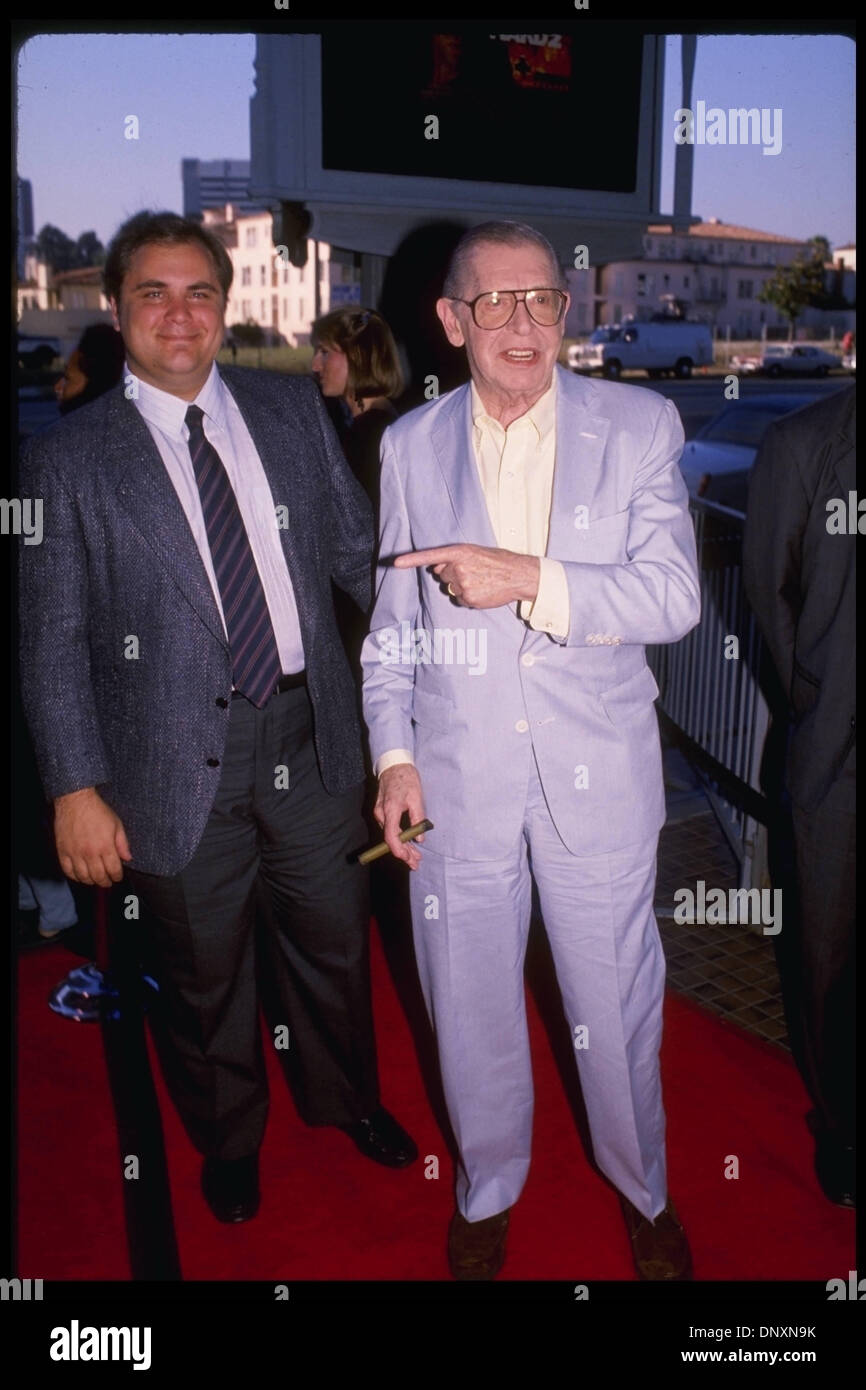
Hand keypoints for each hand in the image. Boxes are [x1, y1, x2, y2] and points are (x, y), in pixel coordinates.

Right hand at [53, 788, 131, 887]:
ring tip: (95, 880)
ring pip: (83, 877)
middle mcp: (90, 853)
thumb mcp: (117, 824)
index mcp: (105, 846)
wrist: (75, 801)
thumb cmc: (98, 811)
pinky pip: (67, 871)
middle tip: (108, 882)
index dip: (117, 876)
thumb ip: (122, 844)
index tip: (118, 877)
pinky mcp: (63, 851)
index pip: (113, 870)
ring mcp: (75, 853)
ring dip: (91, 881)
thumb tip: (127, 859)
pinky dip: (74, 877)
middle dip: (105, 882)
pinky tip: (80, 876)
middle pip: (98, 876)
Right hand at [373, 763, 425, 869]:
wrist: (393, 764)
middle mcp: (381, 814)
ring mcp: (380, 813)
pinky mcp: (382, 812)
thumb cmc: (406, 778)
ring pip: (390, 835)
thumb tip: (419, 838)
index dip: (399, 850)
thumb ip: (418, 818)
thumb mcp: (416, 797)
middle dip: (403, 853)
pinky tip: (408, 844)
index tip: (408, 858)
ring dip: (402, 847)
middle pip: (390, 839)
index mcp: (390, 810)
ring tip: (415, 857)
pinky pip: (389, 829)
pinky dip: (398, 838)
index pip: (391, 836)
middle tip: (416, 863)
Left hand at [395, 544, 539, 608]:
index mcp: (460, 552)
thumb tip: (435, 568)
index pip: (430, 556)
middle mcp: (458, 567)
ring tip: (481, 581)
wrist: (518, 574)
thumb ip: (453, 558)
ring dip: (462, 587)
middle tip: (474, 572)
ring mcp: (463, 583)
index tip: (395, 563)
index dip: (411, 560)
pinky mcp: (468, 598)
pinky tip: (483, 591)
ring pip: (451, 589)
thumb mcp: (474, 552)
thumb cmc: (497, 561)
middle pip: (442, 575)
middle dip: (453, 575)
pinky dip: (469, 597)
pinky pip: (460, 599)